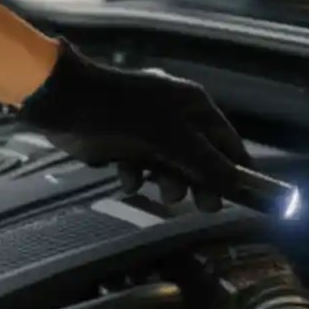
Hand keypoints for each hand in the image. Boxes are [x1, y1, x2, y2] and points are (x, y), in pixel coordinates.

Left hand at [19, 40, 250, 210]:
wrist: (65, 102)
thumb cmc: (124, 113)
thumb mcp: (171, 139)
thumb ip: (205, 163)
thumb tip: (237, 184)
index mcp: (193, 105)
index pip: (227, 141)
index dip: (236, 168)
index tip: (243, 196)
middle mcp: (175, 115)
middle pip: (200, 158)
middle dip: (201, 181)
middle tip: (205, 206)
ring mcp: (148, 130)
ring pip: (170, 166)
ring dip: (168, 182)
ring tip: (162, 190)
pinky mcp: (123, 144)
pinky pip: (140, 167)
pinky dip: (135, 175)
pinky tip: (126, 176)